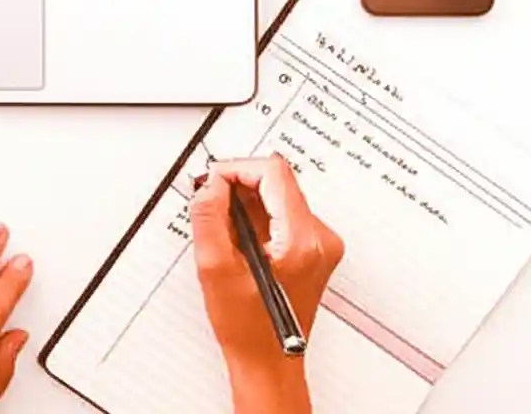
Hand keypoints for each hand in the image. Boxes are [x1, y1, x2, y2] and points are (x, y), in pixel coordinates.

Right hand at [189, 155, 344, 413]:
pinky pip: (282, 214)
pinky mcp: (314, 249)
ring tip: (225, 232)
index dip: (237, 169)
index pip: (273, 173)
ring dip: (246, 205)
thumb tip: (210, 185)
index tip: (213, 180)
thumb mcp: (215, 269)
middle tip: (211, 204)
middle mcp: (320, 239)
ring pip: (278, 196)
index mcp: (302, 241)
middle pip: (278, 182)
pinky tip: (240, 242)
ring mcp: (321, 244)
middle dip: (239, 187)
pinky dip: (257, 218)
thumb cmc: (248, 329)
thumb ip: (209, 218)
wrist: (268, 360)